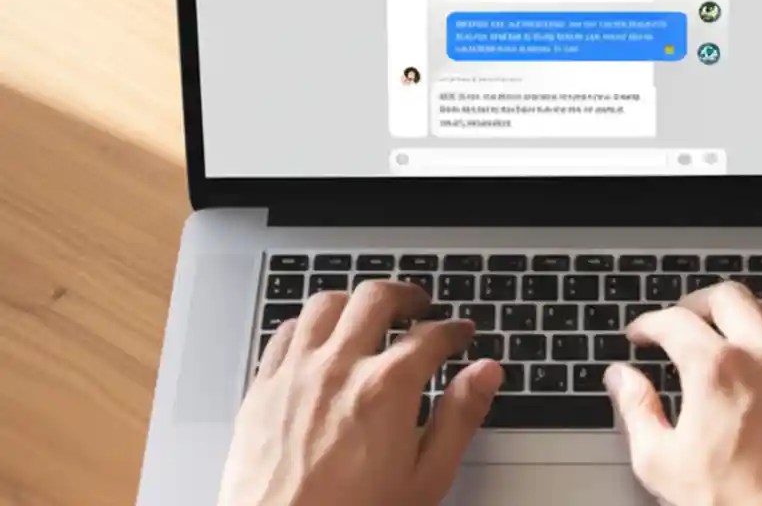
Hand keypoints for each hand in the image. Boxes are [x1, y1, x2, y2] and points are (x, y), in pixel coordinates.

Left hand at [218, 282, 502, 505]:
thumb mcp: (426, 477)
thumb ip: (460, 417)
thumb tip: (486, 373)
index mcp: (386, 388)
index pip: (431, 335)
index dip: (454, 330)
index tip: (461, 333)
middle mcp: (339, 368)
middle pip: (376, 299)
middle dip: (406, 295)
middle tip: (420, 306)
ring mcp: (296, 373)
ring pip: (326, 304)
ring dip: (354, 301)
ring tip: (369, 313)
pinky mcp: (263, 388)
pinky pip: (285, 333)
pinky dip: (309, 324)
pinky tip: (319, 336)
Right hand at [605, 282, 761, 505]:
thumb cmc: (737, 502)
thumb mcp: (662, 463)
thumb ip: (636, 410)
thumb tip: (622, 379)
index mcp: (715, 369)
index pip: (672, 321)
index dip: (648, 323)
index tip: (641, 334)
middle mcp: (760, 353)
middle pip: (725, 296)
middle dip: (694, 303)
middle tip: (679, 320)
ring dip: (742, 309)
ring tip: (725, 326)